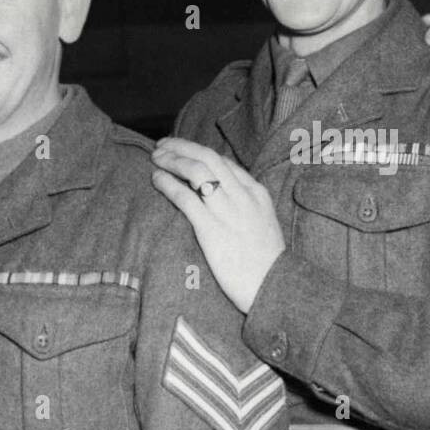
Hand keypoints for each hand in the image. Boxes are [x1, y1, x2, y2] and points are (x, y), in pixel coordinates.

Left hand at [151, 137, 285, 313]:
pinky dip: (168, 184)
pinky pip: (185, 197)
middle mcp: (242, 195)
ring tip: (156, 158)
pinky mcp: (211, 228)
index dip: (200, 153)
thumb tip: (223, 200)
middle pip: (208, 158)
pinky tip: (157, 179)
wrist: (273, 285)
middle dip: (182, 147)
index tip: (185, 151)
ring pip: (196, 171)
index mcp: (257, 193)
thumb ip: (247, 208)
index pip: (225, 163)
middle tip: (163, 145)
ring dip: (172, 160)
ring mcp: (227, 210)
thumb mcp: (264, 224)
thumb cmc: (267, 263)